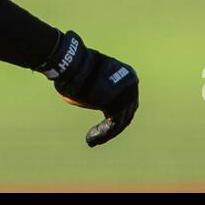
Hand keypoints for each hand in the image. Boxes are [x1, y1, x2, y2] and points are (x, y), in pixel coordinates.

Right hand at [37, 31, 138, 146]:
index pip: (127, 100)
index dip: (117, 114)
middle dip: (114, 126)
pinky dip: (102, 135)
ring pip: (119, 121)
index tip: (105, 124)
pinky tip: (90, 140)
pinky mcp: (117, 106)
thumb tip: (96, 99)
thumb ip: (100, 88)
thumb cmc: (76, 68)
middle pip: (126, 112)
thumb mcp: (94, 76)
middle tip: (100, 135)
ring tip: (91, 140)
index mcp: (128, 75)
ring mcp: (126, 96)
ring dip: (105, 134)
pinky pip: (112, 126)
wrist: (72, 64)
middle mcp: (132, 85)